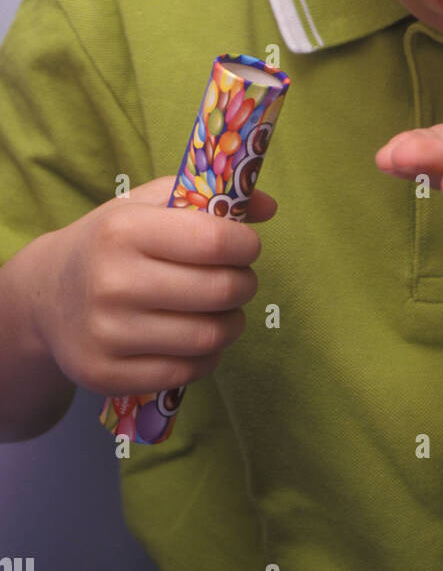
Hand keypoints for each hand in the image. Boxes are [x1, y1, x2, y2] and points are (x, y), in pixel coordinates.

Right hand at [33, 176, 278, 395]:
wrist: (45, 294)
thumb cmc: (110, 242)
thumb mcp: (147, 205)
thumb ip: (207, 196)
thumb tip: (269, 207)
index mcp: (123, 232)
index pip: (212, 241)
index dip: (245, 245)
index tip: (247, 246)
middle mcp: (112, 283)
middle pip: (217, 291)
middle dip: (244, 284)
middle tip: (240, 280)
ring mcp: (107, 334)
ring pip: (207, 337)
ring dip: (233, 323)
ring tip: (226, 310)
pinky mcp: (106, 374)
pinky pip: (185, 372)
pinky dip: (208, 357)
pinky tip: (200, 338)